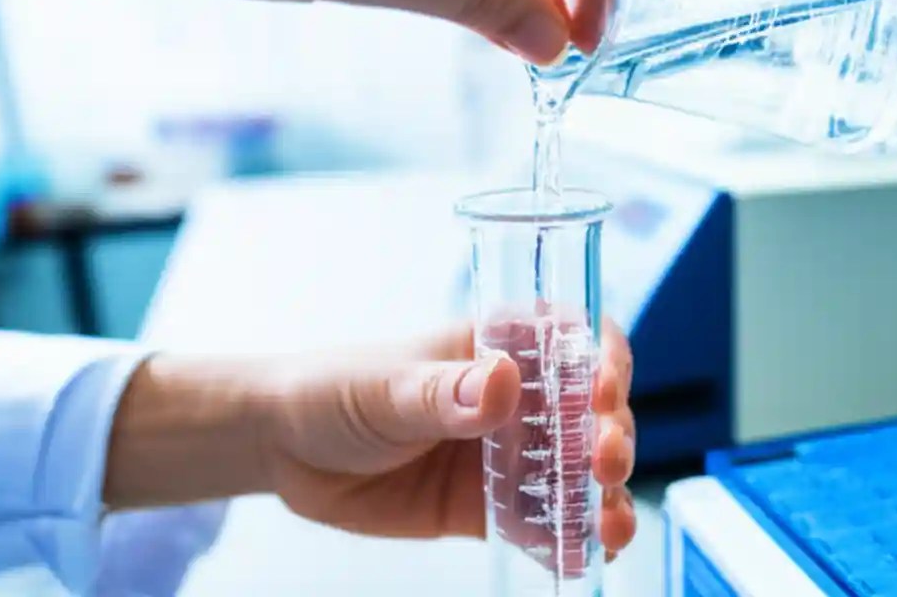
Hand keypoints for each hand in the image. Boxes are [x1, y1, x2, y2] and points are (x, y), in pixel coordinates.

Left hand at [104, 320, 636, 561]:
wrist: (285, 451)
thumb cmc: (333, 390)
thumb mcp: (385, 386)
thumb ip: (443, 391)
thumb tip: (502, 381)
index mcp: (496, 346)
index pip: (572, 340)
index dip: (604, 359)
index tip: (603, 389)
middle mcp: (514, 400)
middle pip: (589, 411)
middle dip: (611, 435)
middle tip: (603, 460)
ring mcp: (505, 456)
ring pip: (576, 472)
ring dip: (604, 495)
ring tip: (610, 523)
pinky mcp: (488, 508)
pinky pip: (541, 524)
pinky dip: (569, 541)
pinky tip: (585, 556)